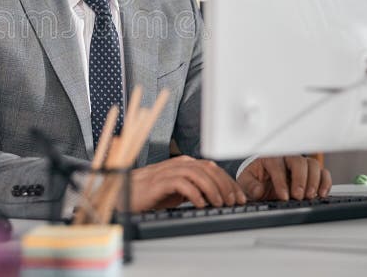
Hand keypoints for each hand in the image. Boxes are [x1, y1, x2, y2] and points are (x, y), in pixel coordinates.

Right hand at [130, 155, 246, 211]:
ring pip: (197, 173)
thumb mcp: (179, 191)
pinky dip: (194, 193)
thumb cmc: (152, 194)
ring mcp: (168, 171)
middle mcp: (178, 164)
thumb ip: (196, 188)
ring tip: (219, 203)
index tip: (240, 197)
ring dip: (212, 188)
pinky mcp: (159, 181)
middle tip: (233, 201)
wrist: (126, 195)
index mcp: (185, 164)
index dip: (229, 181)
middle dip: (225, 185)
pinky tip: (200, 204)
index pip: (213, 168)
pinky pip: (181, 183)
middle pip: (208, 168)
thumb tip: (219, 198)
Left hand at [237, 156, 331, 200]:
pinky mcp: (310, 172)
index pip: (277, 166)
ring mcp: (300, 164)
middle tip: (299, 196)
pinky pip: (322, 172)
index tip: (283, 196)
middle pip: (298, 162)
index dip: (281, 182)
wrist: (261, 180)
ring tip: (310, 196)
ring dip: (314, 181)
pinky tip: (322, 194)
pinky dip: (325, 182)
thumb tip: (259, 190)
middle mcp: (286, 158)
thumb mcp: (246, 182)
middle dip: (300, 180)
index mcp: (269, 158)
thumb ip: (250, 186)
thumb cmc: (255, 179)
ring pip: (312, 165)